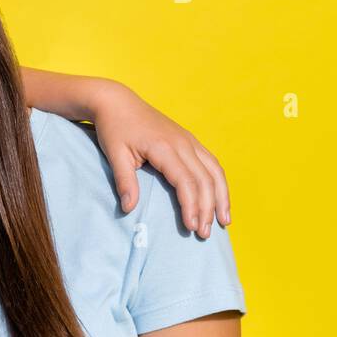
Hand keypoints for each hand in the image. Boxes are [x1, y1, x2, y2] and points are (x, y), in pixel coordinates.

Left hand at [90, 82, 229, 238]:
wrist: (117, 102)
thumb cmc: (114, 129)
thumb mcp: (115, 155)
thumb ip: (125, 182)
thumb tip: (129, 209)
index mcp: (164, 147)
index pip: (186, 182)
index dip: (191, 206)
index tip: (191, 227)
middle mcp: (183, 143)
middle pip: (204, 180)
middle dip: (207, 208)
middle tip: (204, 234)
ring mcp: (189, 140)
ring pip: (214, 171)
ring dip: (221, 197)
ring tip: (223, 222)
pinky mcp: (189, 140)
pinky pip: (211, 162)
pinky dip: (218, 182)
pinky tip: (220, 198)